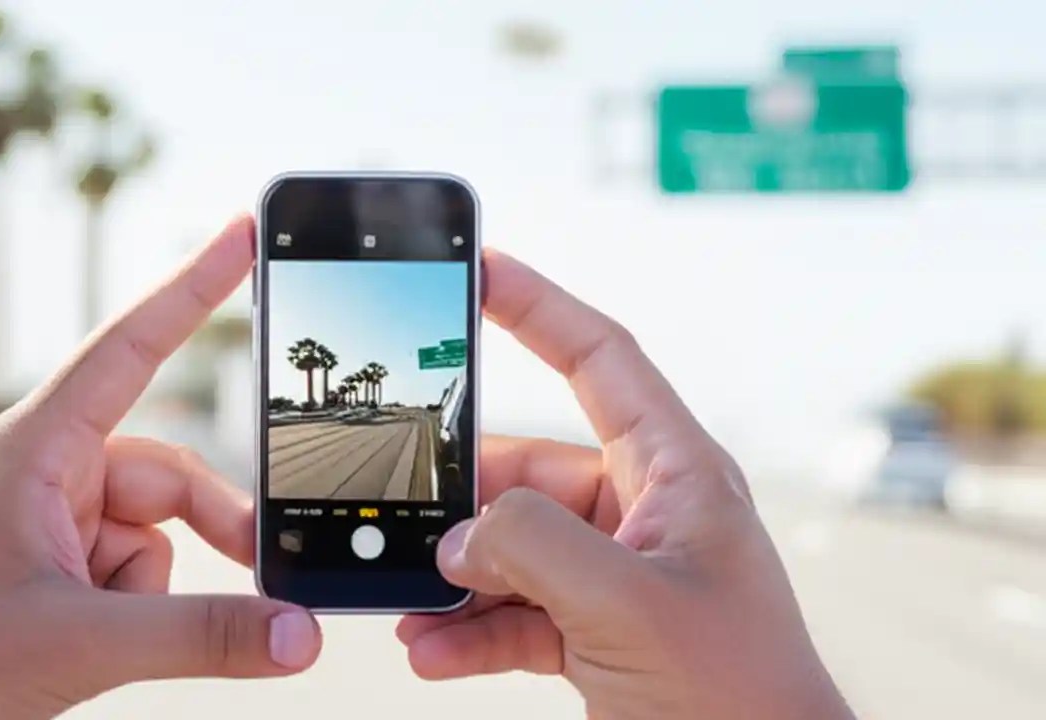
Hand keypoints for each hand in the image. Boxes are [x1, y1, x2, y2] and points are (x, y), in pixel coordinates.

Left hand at [0, 217, 320, 718]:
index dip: (194, 287)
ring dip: (153, 591)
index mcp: (32, 449)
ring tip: (104, 640)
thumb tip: (299, 635)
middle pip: (165, 473)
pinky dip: (125, 614)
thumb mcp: (74, 644)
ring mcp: (37, 526)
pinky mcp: (36, 573)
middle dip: (213, 526)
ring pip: (147, 535)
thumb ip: (201, 637)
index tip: (240, 233)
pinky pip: (119, 575)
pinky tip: (80, 649)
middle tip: (263, 574)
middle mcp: (38, 474)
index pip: (131, 346)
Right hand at [397, 250, 851, 719]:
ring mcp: (613, 574)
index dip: (540, 308)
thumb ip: (537, 552)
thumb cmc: (740, 697)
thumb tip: (459, 535)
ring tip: (412, 604)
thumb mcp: (631, 608)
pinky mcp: (592, 630)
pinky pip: (513, 612)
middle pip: (529, 471)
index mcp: (673, 474)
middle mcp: (640, 513)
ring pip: (512, 548)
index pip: (601, 360)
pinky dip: (470, 630)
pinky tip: (432, 649)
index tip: (478, 272)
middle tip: (405, 512)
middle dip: (463, 501)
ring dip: (456, 577)